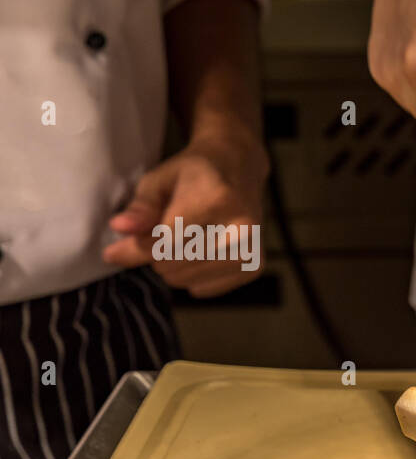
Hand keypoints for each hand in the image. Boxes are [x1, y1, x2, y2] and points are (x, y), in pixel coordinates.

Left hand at [103, 133, 267, 297]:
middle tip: (162, 233)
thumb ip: (140, 208)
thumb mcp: (160, 180)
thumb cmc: (193, 175)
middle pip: (173, 263)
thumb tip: (119, 229)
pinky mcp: (254, 268)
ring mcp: (251, 251)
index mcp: (218, 200)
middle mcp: (242, 229)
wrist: (239, 170)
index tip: (122, 243)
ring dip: (172, 265)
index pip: (165, 241)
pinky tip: (199, 252)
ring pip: (184, 280)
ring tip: (182, 240)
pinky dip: (190, 276)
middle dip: (156, 253)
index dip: (139, 244)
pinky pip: (201, 289)